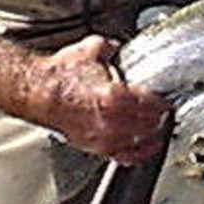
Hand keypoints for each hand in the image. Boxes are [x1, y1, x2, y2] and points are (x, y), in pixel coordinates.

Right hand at [33, 35, 171, 166]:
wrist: (37, 92)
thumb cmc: (59, 76)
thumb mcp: (90, 51)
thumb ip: (110, 48)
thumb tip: (117, 47)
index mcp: (115, 96)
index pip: (152, 104)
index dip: (163, 101)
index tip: (166, 98)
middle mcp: (112, 121)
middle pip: (149, 124)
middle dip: (159, 117)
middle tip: (164, 110)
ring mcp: (104, 136)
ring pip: (139, 140)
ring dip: (151, 132)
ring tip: (157, 125)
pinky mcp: (95, 146)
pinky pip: (123, 155)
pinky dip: (137, 153)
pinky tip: (144, 148)